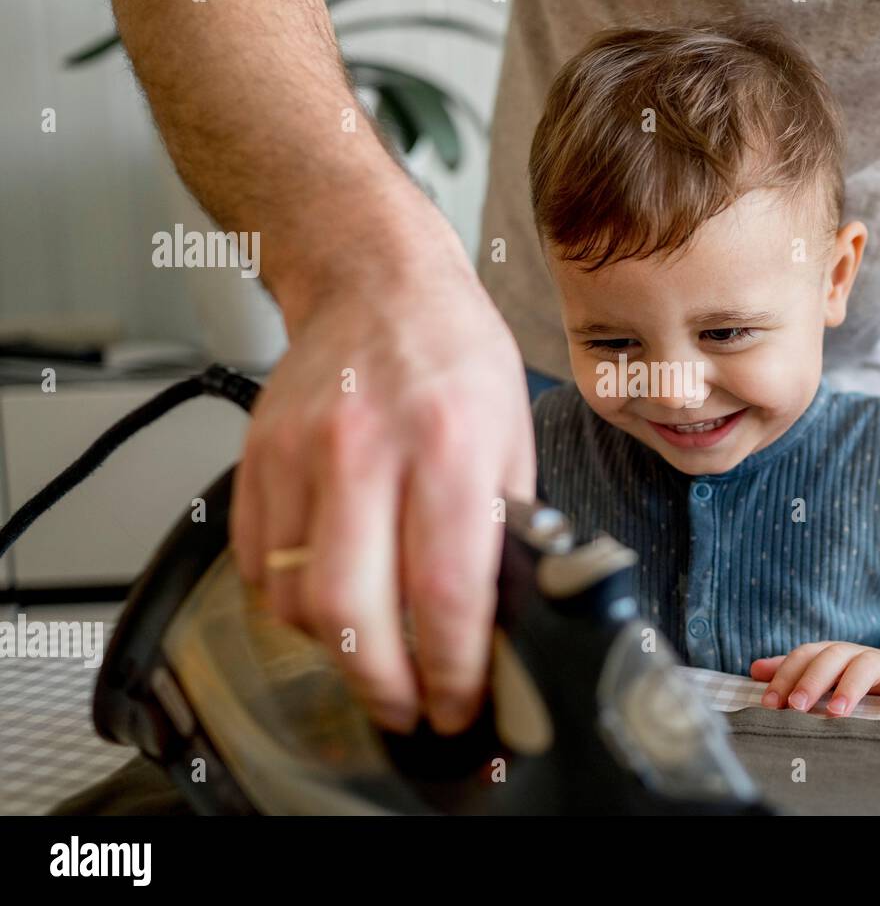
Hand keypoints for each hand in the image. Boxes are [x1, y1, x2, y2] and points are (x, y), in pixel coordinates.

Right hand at [231, 240, 534, 735]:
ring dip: (336, 645)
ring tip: (372, 643)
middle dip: (380, 686)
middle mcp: (366, 451)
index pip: (444, 594)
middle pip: (349, 613)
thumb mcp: (514, 433)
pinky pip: (256, 564)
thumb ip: (504, 525)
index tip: (456, 701)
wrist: (375, 280)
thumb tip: (493, 614)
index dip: (449, 671)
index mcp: (448, 447)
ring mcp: (300, 454)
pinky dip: (289, 601)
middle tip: (404, 707)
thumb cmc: (455, 353)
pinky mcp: (256, 457)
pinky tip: (328, 592)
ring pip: (294, 599)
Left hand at [751, 640, 879, 716]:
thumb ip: (793, 673)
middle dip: (811, 681)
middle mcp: (855, 654)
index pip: (804, 656)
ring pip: (867, 665)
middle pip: (832, 657)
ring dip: (850, 687)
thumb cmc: (857, 682)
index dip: (785, 677)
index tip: (768, 704)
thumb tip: (755, 670)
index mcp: (831, 653)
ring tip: (836, 712)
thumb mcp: (826, 676)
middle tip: (795, 707)